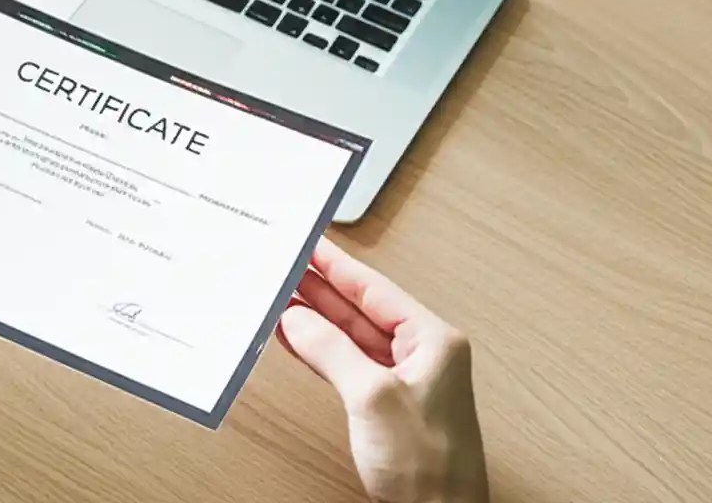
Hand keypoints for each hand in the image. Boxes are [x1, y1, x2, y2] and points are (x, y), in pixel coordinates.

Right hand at [277, 238, 487, 502]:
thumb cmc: (430, 468)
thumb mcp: (372, 398)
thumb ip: (332, 351)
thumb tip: (299, 320)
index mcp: (433, 339)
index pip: (375, 289)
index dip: (338, 265)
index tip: (310, 244)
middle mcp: (421, 354)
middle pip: (360, 308)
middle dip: (320, 289)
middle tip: (283, 266)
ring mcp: (403, 379)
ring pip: (350, 336)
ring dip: (315, 319)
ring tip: (279, 296)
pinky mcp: (385, 404)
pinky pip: (346, 363)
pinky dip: (318, 350)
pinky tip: (294, 338)